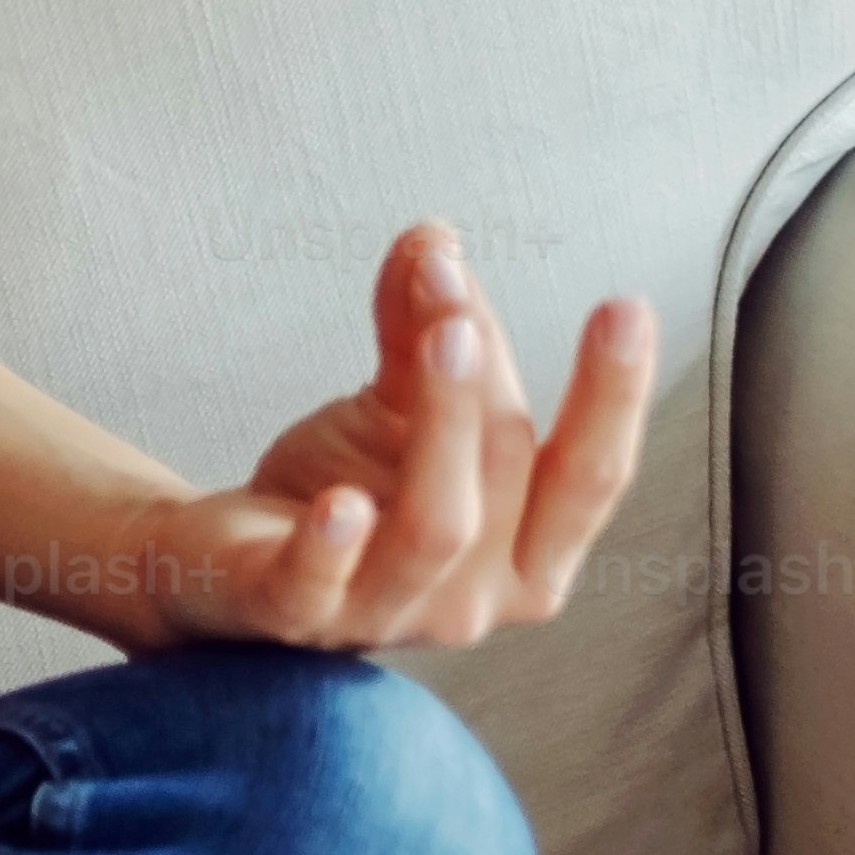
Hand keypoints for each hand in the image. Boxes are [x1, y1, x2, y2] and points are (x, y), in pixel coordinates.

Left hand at [123, 224, 656, 653]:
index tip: (626, 307)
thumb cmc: (343, 496)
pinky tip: (340, 503)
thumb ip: (420, 329)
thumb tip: (436, 239)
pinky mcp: (294, 615)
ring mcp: (386, 615)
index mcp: (526, 553)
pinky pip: (318, 588)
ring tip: (439, 336)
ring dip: (442, 426)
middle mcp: (473, 598)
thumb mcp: (392, 408)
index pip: (590, 477)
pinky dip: (331, 548)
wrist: (228, 570)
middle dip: (492, 384)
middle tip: (462, 293)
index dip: (613, 397)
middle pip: (507, 479)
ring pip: (436, 526)